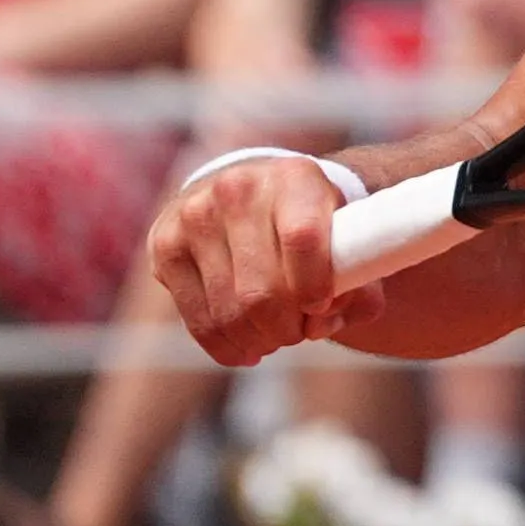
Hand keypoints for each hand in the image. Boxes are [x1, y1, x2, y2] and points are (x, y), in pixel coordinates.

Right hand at [150, 156, 386, 367]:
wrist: (251, 192)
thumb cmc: (309, 221)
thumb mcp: (345, 236)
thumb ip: (358, 282)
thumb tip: (324, 320)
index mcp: (294, 177)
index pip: (303, 238)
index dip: (314, 286)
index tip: (321, 308)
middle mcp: (239, 188)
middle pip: (262, 289)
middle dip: (288, 328)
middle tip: (299, 333)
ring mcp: (195, 215)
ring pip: (229, 311)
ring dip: (259, 340)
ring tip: (276, 339)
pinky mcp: (166, 245)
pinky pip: (198, 320)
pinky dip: (227, 347)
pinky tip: (247, 349)